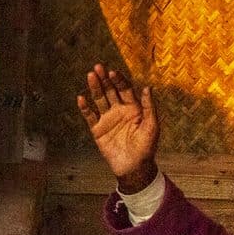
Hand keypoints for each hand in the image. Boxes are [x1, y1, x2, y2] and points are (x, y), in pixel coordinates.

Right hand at [75, 64, 157, 192]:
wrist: (134, 167)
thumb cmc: (146, 147)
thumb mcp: (152, 126)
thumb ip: (149, 107)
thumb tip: (147, 87)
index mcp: (133, 108)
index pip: (125, 89)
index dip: (119, 80)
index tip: (114, 72)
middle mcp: (119, 110)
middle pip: (110, 91)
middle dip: (105, 79)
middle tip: (98, 67)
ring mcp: (107, 119)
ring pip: (99, 99)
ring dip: (95, 88)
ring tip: (90, 75)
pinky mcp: (97, 130)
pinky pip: (89, 116)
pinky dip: (85, 108)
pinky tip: (81, 98)